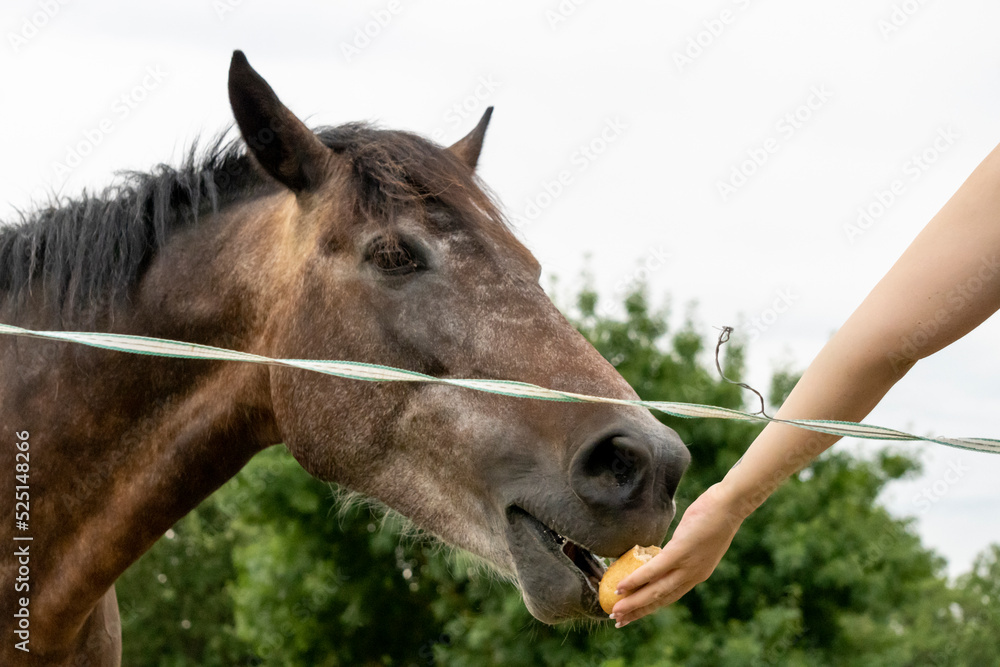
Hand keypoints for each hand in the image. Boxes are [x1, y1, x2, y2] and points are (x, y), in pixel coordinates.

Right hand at [610, 482, 745, 626]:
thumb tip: (665, 550)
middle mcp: (693, 575)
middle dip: (637, 611)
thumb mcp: (697, 540)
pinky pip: (653, 570)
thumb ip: (682, 550)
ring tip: (615, 610)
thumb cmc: (714, 515)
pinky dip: (635, 580)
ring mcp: (687, 565)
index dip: (649, 607)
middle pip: (661, 599)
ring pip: (656, 590)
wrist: (731, 504)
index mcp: (697, 574)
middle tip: (617, 619)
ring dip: (634, 602)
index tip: (632, 615)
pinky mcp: (680, 552)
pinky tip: (621, 586)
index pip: (670, 596)